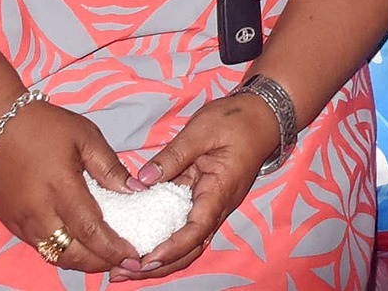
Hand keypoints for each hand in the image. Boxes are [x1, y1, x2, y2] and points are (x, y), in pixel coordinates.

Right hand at [0, 100, 141, 275]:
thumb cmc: (41, 125)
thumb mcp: (85, 136)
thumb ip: (110, 167)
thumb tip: (135, 191)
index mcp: (60, 188)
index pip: (91, 230)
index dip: (113, 248)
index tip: (134, 255)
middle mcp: (38, 212)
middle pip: (72, 254)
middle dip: (100, 262)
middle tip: (124, 259)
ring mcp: (21, 221)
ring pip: (54, 255)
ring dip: (81, 261)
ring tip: (105, 256)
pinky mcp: (10, 223)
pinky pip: (40, 247)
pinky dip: (61, 251)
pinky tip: (78, 244)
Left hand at [123, 94, 280, 277]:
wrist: (263, 115)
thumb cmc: (238, 119)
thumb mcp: (201, 130)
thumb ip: (172, 155)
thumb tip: (143, 180)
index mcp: (220, 190)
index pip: (196, 230)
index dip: (172, 248)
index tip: (145, 259)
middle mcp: (218, 205)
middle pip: (191, 247)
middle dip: (159, 265)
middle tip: (123, 271)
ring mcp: (212, 204)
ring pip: (188, 242)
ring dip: (160, 258)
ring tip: (126, 266)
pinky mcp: (204, 198)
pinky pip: (185, 226)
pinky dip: (164, 238)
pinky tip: (141, 241)